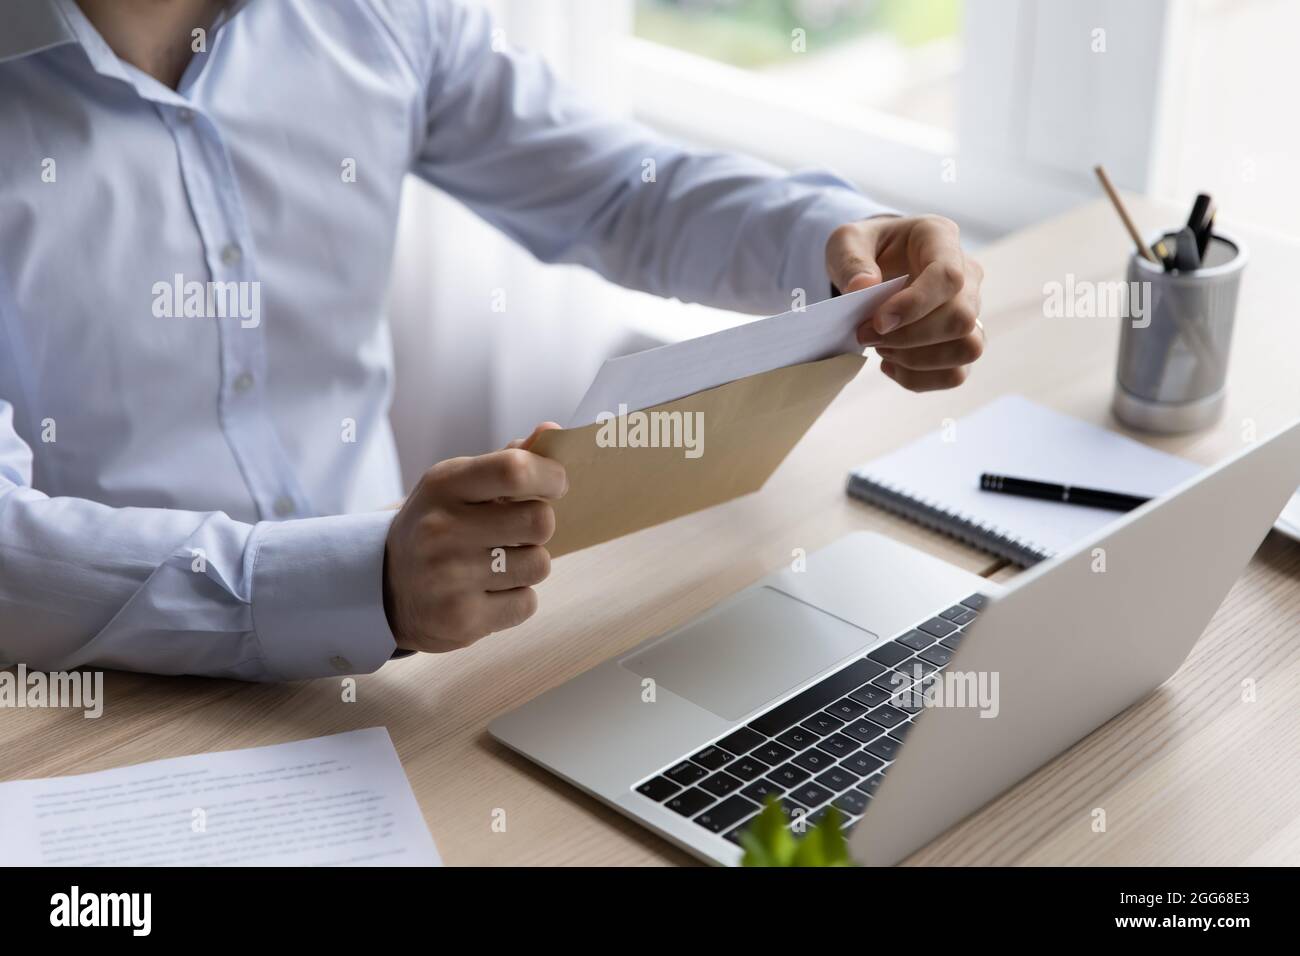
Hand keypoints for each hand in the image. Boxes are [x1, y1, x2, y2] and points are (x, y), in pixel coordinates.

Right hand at [383, 423, 564, 652]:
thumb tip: (552, 432)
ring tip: (500, 563)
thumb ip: (506, 461)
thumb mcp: (458, 485)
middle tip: (520, 530)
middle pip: (539, 521)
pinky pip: (527, 603)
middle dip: (540, 525)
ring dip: (530, 564)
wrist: (384, 586)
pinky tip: (489, 591)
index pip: (514, 470)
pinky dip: (517, 598)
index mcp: (444, 485)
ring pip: (539, 565)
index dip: (550, 476)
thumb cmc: (439, 525)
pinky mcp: (461, 620)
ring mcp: (449, 578)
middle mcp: (442, 530)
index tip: (555, 484)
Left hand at [825, 215, 984, 391]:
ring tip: (881, 348)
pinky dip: (918, 378)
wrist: (874, 266)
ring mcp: (970, 310)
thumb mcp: (845, 242)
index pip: (948, 277)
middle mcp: (967, 274)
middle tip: (866, 334)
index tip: (877, 321)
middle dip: (909, 337)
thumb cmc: (865, 250)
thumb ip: (850, 259)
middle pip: (961, 319)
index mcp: (940, 238)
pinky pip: (956, 373)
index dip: (915, 305)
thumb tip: (864, 288)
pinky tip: (890, 364)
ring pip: (968, 349)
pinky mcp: (961, 341)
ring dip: (917, 359)